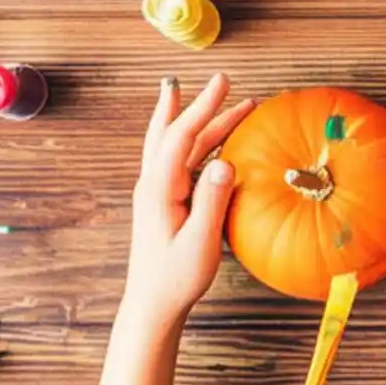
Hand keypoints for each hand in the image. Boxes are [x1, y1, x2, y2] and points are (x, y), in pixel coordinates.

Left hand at [127, 74, 254, 321]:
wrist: (153, 304)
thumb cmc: (176, 277)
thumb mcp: (200, 242)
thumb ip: (212, 200)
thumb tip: (226, 161)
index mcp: (159, 189)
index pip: (181, 137)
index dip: (202, 107)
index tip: (223, 84)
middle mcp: (154, 184)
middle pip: (173, 132)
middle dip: (196, 103)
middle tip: (220, 80)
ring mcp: (157, 192)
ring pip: (178, 146)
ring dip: (204, 123)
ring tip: (232, 106)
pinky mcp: (165, 202)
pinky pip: (182, 162)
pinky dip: (201, 143)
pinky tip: (219, 143)